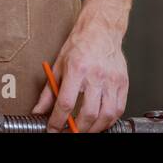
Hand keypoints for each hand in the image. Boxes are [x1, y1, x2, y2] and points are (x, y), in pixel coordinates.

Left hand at [31, 17, 127, 132]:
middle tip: (69, 132)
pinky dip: (109, 121)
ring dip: (94, 129)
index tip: (53, 128)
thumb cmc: (80, 44)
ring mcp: (112, 80)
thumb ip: (49, 91)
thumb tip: (39, 109)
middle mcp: (96, 75)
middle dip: (77, 129)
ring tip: (84, 130)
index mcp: (77, 69)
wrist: (101, 29)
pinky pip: (119, 109)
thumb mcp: (58, 65)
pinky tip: (100, 122)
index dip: (58, 120)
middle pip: (88, 113)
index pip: (66, 103)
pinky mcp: (123, 83)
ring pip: (106, 115)